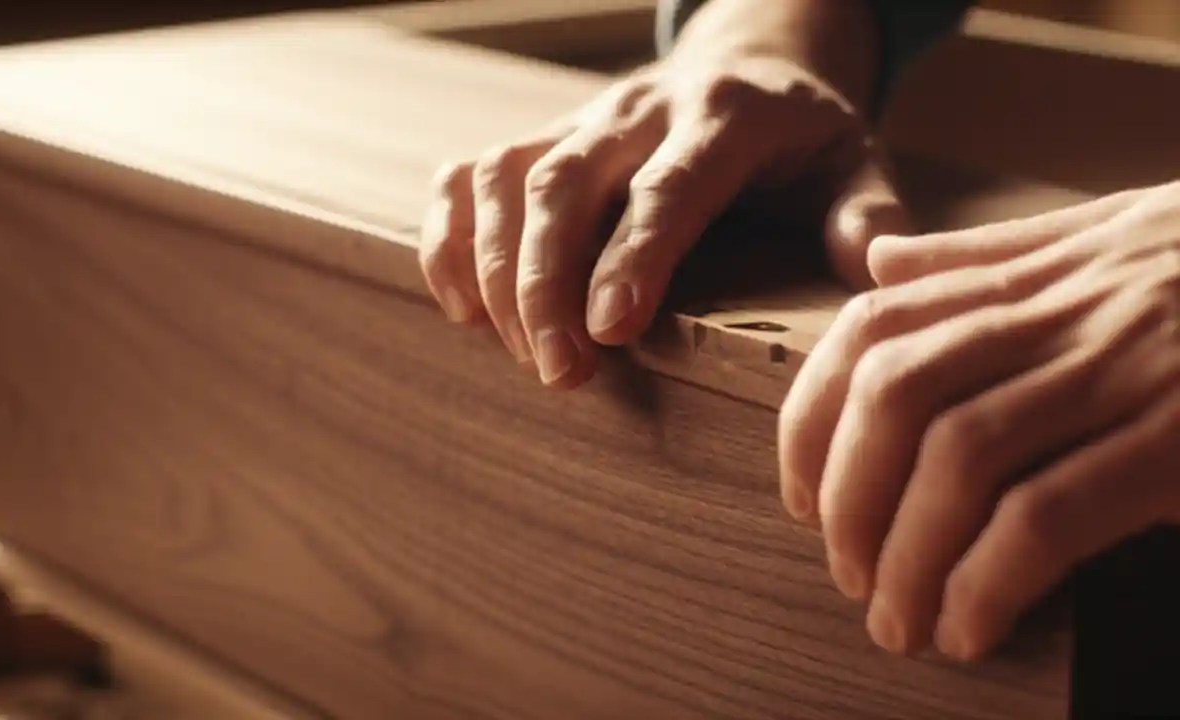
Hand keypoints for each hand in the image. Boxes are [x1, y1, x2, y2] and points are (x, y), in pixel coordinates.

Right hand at [419, 0, 909, 387]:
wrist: (751, 62)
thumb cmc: (803, 137)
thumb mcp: (855, 164)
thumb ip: (868, 215)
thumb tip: (873, 275)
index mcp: (725, 116)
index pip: (668, 186)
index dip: (633, 256)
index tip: (608, 332)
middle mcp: (640, 108)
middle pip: (564, 182)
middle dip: (545, 282)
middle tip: (559, 373)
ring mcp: (580, 120)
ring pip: (504, 176)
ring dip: (493, 269)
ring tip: (521, 354)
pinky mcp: (541, 138)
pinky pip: (466, 174)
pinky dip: (449, 239)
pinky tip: (463, 307)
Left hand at [779, 181, 1179, 659]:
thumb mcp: (1099, 235)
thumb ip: (984, 256)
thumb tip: (880, 263)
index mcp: (1033, 273)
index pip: (874, 327)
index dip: (813, 415)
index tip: (799, 492)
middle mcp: (1066, 313)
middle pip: (897, 393)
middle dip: (847, 494)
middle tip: (845, 573)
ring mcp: (1126, 372)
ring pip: (960, 455)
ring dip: (907, 552)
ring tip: (898, 621)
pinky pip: (1050, 513)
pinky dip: (990, 579)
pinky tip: (972, 628)